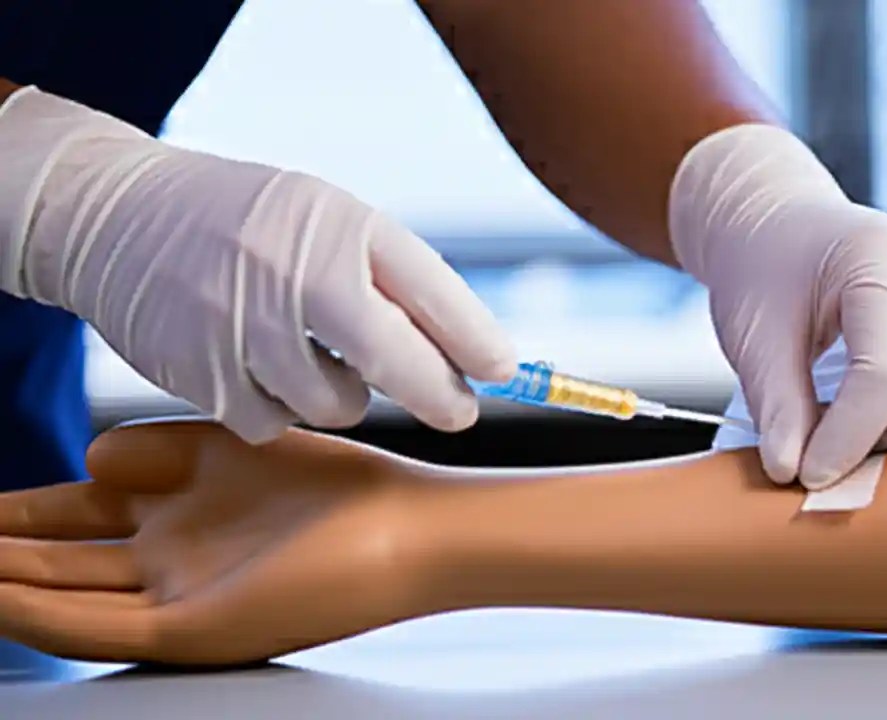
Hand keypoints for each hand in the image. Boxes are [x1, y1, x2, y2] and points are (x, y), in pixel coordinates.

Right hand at [0, 87, 514, 442]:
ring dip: (342, 394)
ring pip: (337, 405)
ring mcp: (246, 328)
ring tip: (313, 353)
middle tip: (457, 411)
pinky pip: (274, 424)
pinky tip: (259, 364)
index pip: (433, 294)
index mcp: (341, 227)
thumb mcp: (330, 222)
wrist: (119, 216)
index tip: (504, 371)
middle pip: (397, 366)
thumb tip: (479, 359)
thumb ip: (398, 282)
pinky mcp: (202, 377)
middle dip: (439, 397)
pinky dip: (279, 407)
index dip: (479, 344)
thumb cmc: (255, 225)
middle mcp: (297, 274)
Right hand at [0, 421, 448, 664]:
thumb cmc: (335, 486)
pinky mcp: (196, 631)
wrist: (408, 528)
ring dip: (5, 584)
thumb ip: (155, 450)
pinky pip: (98, 627)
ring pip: (64, 597)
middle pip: (58, 563)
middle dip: (0, 552)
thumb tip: (91, 456)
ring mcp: (177, 600)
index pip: (74, 522)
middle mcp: (168, 566)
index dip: (17, 517)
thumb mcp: (229, 451)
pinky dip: (38, 613)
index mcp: (178, 525)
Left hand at [670, 124, 886, 488]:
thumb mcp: (753, 335)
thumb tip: (790, 471)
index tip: (813, 477)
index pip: (885, 369)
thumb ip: (776, 404)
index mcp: (876, 262)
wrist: (777, 221)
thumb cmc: (762, 269)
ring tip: (880, 433)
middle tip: (845, 448)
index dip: (851, 436)